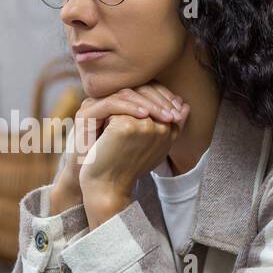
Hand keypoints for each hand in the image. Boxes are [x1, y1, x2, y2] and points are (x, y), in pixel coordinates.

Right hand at [50, 83, 185, 213]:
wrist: (100, 184)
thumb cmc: (124, 163)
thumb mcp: (150, 141)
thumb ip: (165, 123)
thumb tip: (186, 106)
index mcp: (119, 103)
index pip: (145, 89)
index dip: (164, 97)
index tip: (180, 111)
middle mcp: (105, 100)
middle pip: (136, 88)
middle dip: (159, 100)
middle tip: (174, 114)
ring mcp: (94, 105)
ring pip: (125, 94)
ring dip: (149, 104)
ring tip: (165, 116)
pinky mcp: (86, 114)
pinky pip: (111, 104)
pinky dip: (130, 108)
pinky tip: (145, 116)